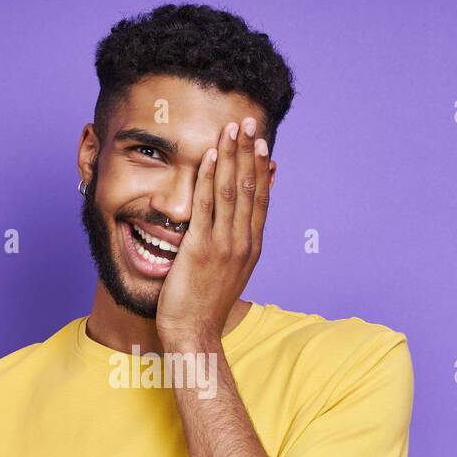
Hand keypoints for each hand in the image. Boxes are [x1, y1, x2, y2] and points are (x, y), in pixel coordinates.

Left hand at [156, 116, 271, 347]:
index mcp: (251, 246)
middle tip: (249, 121)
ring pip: (230, 191)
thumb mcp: (230, 272)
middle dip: (249, 152)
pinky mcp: (200, 249)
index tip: (261, 141)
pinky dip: (208, 178)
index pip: (260, 198)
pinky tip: (210, 156)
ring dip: (232, 156)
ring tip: (232, 129)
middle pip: (249, 187)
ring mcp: (224, 245)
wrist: (195, 334)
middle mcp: (242, 242)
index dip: (260, 167)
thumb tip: (238, 225)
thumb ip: (236, 245)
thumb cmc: (206, 306)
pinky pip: (206, 206)